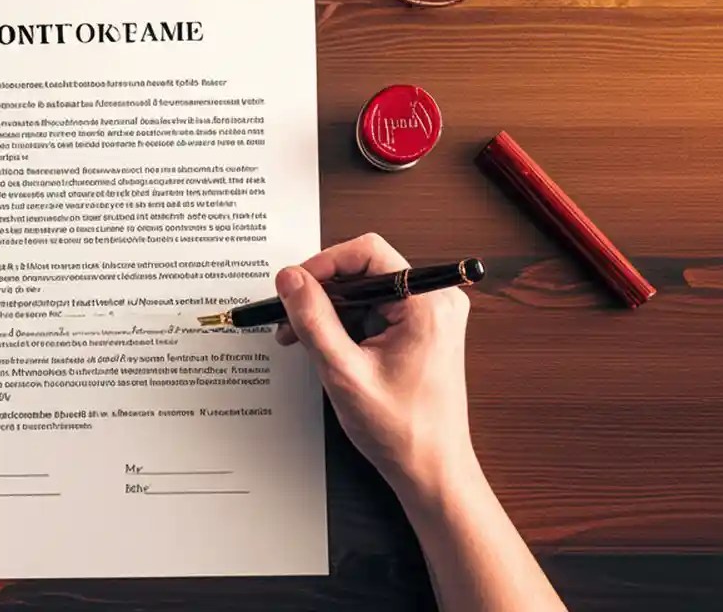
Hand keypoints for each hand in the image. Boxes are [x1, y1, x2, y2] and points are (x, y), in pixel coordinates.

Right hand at [275, 234, 477, 501]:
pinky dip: (343, 324)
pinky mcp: (419, 331)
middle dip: (321, 292)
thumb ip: (314, 320)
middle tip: (287, 315)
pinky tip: (320, 344)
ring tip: (297, 336)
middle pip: (364, 270)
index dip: (323, 263)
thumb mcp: (344, 372)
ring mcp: (429, 316)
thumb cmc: (402, 431)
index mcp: (428, 304)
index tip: (293, 285)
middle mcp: (435, 302)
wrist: (431, 470)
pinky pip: (373, 311)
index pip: (368, 253)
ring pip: (364, 291)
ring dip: (328, 311)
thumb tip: (290, 279)